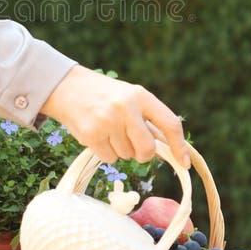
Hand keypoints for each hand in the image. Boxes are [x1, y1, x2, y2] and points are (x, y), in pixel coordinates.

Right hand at [41, 65, 189, 165]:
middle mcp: (126, 107)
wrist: (67, 87)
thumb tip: (170, 149)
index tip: (183, 162)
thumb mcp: (129, 98)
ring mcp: (107, 121)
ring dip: (119, 149)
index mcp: (141, 96)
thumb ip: (148, 120)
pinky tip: (97, 134)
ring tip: (107, 129)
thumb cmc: (104, 95)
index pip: (170, 124)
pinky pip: (109, 159)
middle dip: (143, 154)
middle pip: (147, 149)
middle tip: (132, 144)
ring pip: (126, 155)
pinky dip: (105, 152)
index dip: (179, 146)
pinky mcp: (91, 135)